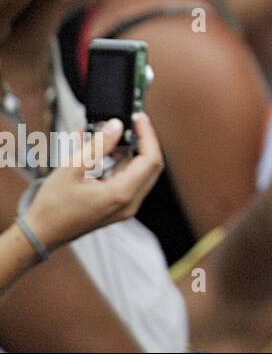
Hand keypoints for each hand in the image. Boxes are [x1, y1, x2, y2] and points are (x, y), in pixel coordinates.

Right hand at [23, 115, 164, 251]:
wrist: (40, 234)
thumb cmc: (52, 207)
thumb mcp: (72, 168)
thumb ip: (98, 145)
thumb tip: (116, 126)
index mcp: (121, 194)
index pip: (150, 159)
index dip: (147, 135)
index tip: (139, 118)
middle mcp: (129, 203)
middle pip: (150, 165)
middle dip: (142, 141)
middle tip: (130, 124)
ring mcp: (125, 206)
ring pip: (138, 171)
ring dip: (128, 151)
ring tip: (110, 135)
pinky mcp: (118, 206)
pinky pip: (127, 179)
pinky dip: (119, 163)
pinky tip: (103, 151)